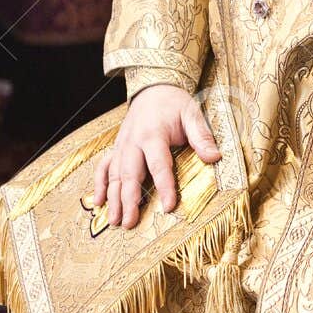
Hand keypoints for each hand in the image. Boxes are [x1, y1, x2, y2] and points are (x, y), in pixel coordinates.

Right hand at [92, 84, 220, 229]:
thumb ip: (202, 136)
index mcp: (154, 134)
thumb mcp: (192, 113)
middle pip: (129, 174)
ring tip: (114, 221)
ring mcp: (122, 145)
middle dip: (129, 200)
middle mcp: (133, 141)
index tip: (168, 207)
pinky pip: (103, 167)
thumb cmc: (174, 103)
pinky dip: (99, 184)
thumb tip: (214, 157)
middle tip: (130, 223)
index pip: (159, 165)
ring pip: (114, 174)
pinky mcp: (116, 148)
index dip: (164, 187)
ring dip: (113, 198)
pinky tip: (98, 202)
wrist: (153, 88)